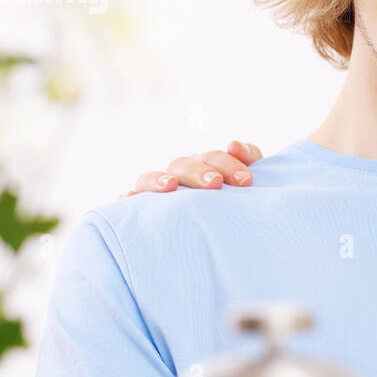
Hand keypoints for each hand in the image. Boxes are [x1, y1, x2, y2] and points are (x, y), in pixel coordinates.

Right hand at [119, 140, 261, 198]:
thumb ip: (248, 157)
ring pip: (149, 178)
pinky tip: (128, 199)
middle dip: (198, 171)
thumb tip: (233, 145)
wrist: (228, 232)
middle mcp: (179, 174)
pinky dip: (127, 198)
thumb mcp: (246, 179)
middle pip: (183, 165)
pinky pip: (130, 202)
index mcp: (205, 165)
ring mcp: (158, 190)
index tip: (245, 180)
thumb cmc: (237, 202)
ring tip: (170, 185)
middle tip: (214, 182)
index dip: (228, 164)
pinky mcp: (142, 209)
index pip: (213, 158)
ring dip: (158, 179)